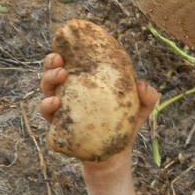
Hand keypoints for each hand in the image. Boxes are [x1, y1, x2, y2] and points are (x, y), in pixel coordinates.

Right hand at [38, 52, 159, 156]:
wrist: (115, 155)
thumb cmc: (125, 126)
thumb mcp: (140, 109)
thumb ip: (147, 97)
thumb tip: (142, 84)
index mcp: (86, 82)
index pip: (74, 62)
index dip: (68, 49)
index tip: (68, 39)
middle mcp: (71, 92)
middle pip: (54, 71)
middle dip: (52, 61)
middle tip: (59, 58)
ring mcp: (63, 108)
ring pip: (47, 88)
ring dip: (49, 79)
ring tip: (60, 75)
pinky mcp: (59, 125)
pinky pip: (47, 113)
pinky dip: (47, 105)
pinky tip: (55, 101)